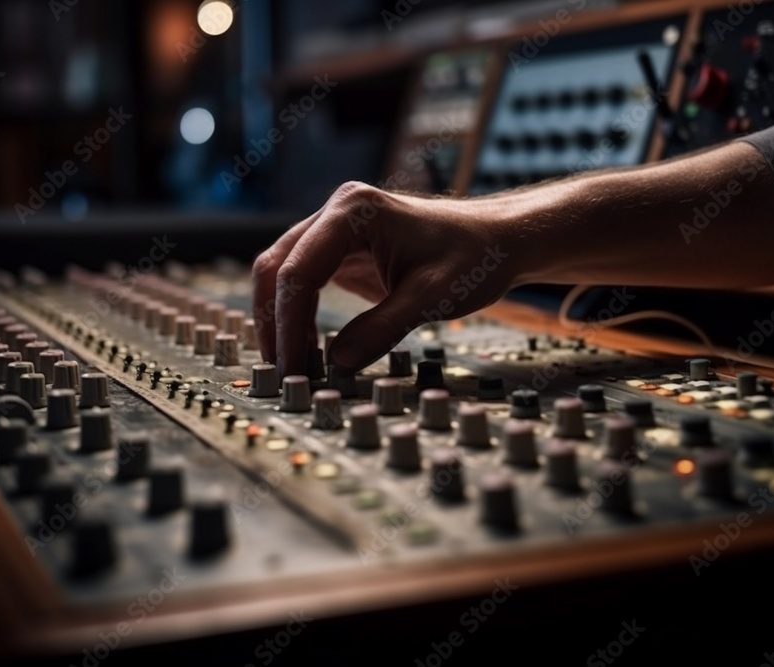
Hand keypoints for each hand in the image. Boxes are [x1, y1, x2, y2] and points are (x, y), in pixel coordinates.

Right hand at [251, 181, 520, 375]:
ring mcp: (335, 227)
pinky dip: (298, 313)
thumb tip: (337, 364)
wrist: (498, 240)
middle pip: (277, 266)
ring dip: (281, 318)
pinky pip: (304, 279)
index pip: (299, 271)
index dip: (290, 324)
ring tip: (292, 364)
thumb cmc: (474, 257)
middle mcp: (336, 211)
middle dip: (274, 321)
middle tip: (282, 370)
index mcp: (353, 212)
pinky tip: (307, 346)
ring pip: (282, 272)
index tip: (295, 367)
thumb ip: (381, 330)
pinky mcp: (341, 248)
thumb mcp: (431, 298)